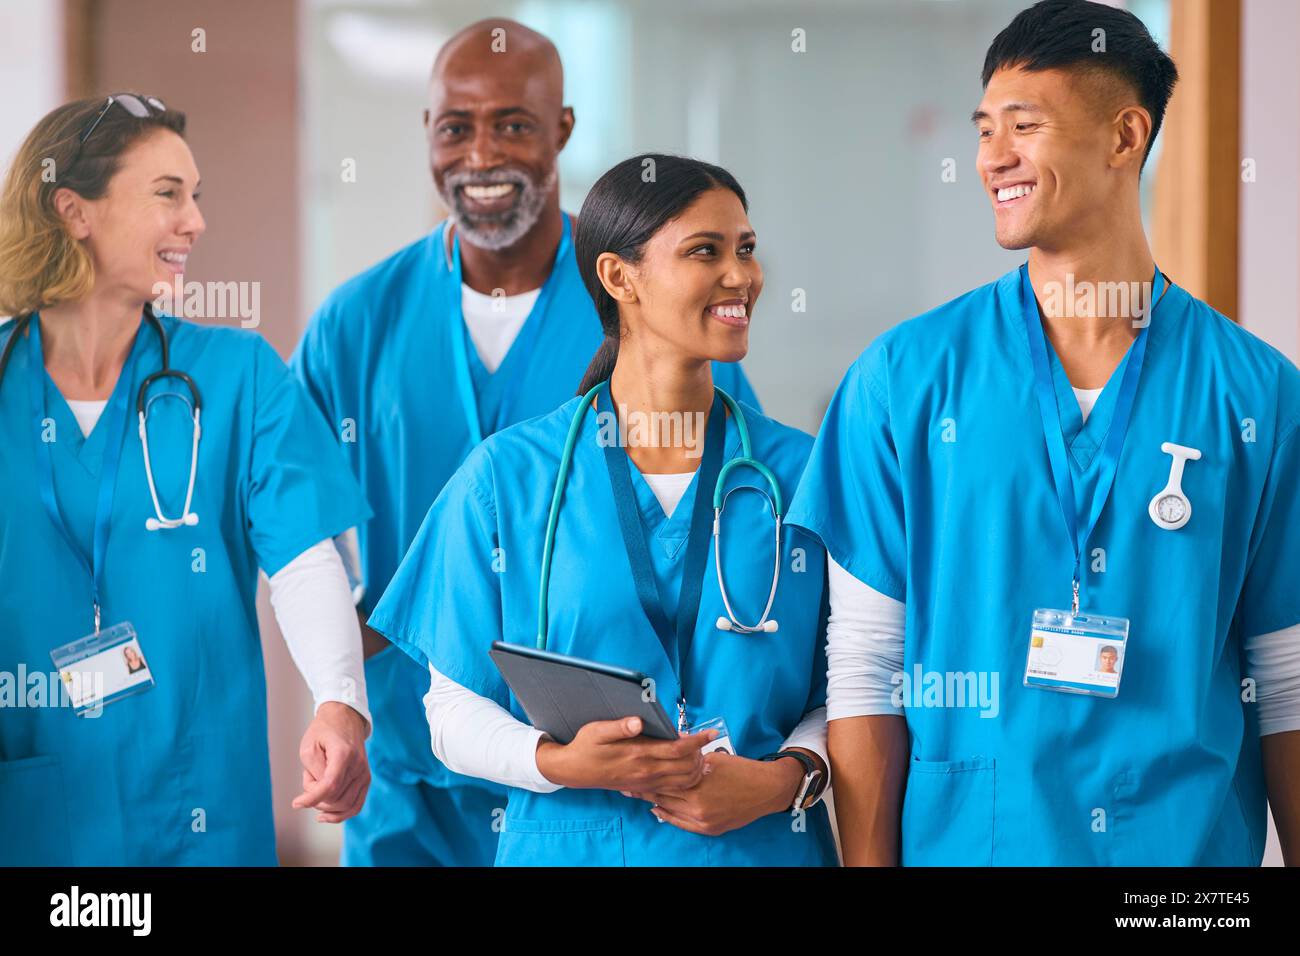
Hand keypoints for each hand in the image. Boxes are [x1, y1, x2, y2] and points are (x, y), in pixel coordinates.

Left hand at [292, 701, 370, 822]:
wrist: (345, 719)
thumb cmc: (324, 732)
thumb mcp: (309, 746)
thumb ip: (314, 771)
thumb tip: (319, 793)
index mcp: (344, 754)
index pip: (330, 786)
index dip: (312, 799)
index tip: (296, 803)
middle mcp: (358, 766)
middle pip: (336, 798)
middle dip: (315, 798)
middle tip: (308, 779)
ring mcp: (365, 774)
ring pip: (345, 806)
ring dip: (325, 804)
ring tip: (317, 787)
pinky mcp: (366, 780)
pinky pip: (355, 806)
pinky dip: (340, 815)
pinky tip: (324, 815)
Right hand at [535, 716, 715, 792]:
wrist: (573, 771)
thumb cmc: (585, 746)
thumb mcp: (597, 731)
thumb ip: (620, 726)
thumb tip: (638, 721)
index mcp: (639, 754)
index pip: (678, 748)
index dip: (697, 741)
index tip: (711, 732)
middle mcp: (646, 771)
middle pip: (686, 766)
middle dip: (700, 754)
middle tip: (706, 741)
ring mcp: (645, 782)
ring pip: (682, 780)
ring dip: (695, 768)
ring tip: (699, 754)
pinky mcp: (642, 788)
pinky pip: (671, 788)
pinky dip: (683, 780)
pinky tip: (685, 769)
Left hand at [625, 751, 804, 835]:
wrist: (767, 790)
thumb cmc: (741, 769)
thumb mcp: (713, 758)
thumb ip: (690, 758)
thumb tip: (671, 748)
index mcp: (697, 783)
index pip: (663, 780)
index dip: (646, 776)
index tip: (631, 770)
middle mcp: (698, 804)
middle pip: (663, 795)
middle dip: (644, 789)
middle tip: (627, 783)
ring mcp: (703, 819)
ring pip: (670, 810)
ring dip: (653, 802)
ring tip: (637, 795)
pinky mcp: (710, 828)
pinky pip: (682, 824)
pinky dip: (668, 816)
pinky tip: (657, 810)